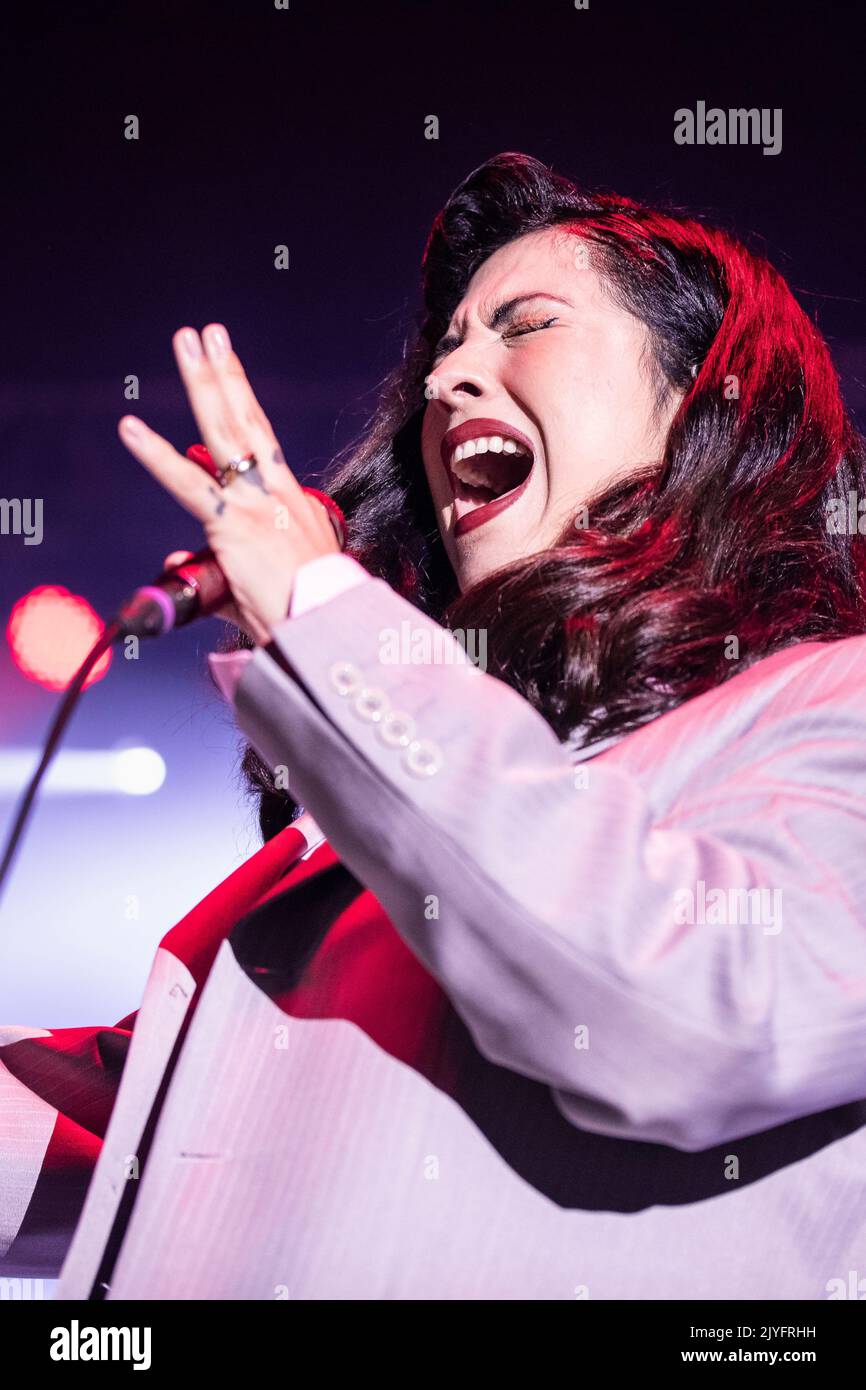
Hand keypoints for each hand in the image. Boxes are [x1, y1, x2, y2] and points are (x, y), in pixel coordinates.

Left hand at [118, 323, 339, 646]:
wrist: (325, 628)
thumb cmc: (304, 615)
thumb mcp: (266, 581)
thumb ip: (214, 566)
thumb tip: (174, 558)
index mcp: (290, 502)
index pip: (261, 440)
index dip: (242, 398)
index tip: (228, 365)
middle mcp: (275, 493)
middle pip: (246, 420)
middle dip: (225, 372)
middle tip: (208, 333)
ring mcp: (254, 504)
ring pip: (223, 432)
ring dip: (203, 382)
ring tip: (186, 342)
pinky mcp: (232, 524)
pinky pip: (186, 483)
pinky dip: (155, 455)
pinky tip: (130, 428)